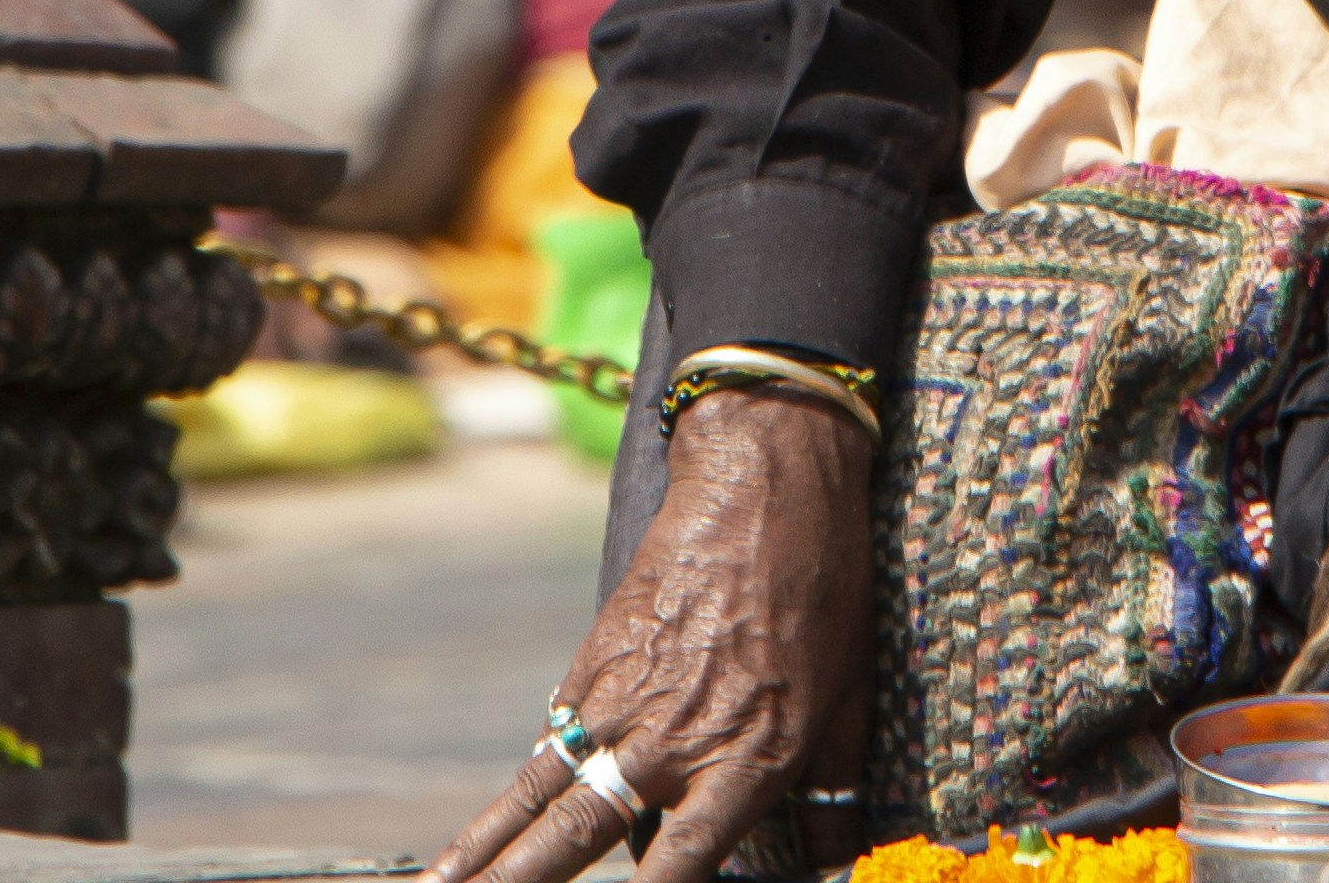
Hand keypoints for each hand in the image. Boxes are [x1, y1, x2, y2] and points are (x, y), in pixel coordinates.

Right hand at [426, 389, 872, 882]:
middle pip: (579, 838)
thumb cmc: (823, 590)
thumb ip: (837, 789)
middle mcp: (672, 741)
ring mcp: (622, 701)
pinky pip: (550, 746)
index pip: (681, 868)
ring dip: (483, 853)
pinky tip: (475, 842)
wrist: (761, 484)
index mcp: (747, 759)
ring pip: (540, 795)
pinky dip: (511, 799)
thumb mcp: (853, 698)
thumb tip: (836, 858)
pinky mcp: (593, 664)